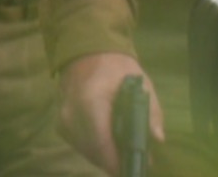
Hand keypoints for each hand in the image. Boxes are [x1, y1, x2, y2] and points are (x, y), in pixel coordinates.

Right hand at [59, 52, 162, 174]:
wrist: (86, 52)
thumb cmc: (115, 67)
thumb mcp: (139, 83)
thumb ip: (150, 110)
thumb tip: (157, 139)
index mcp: (90, 102)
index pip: (102, 142)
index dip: (118, 161)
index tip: (136, 169)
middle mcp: (71, 115)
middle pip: (94, 152)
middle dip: (116, 161)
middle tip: (136, 162)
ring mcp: (63, 122)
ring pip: (86, 152)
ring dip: (106, 157)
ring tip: (125, 154)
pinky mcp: (61, 126)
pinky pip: (80, 146)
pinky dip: (95, 149)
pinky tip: (110, 145)